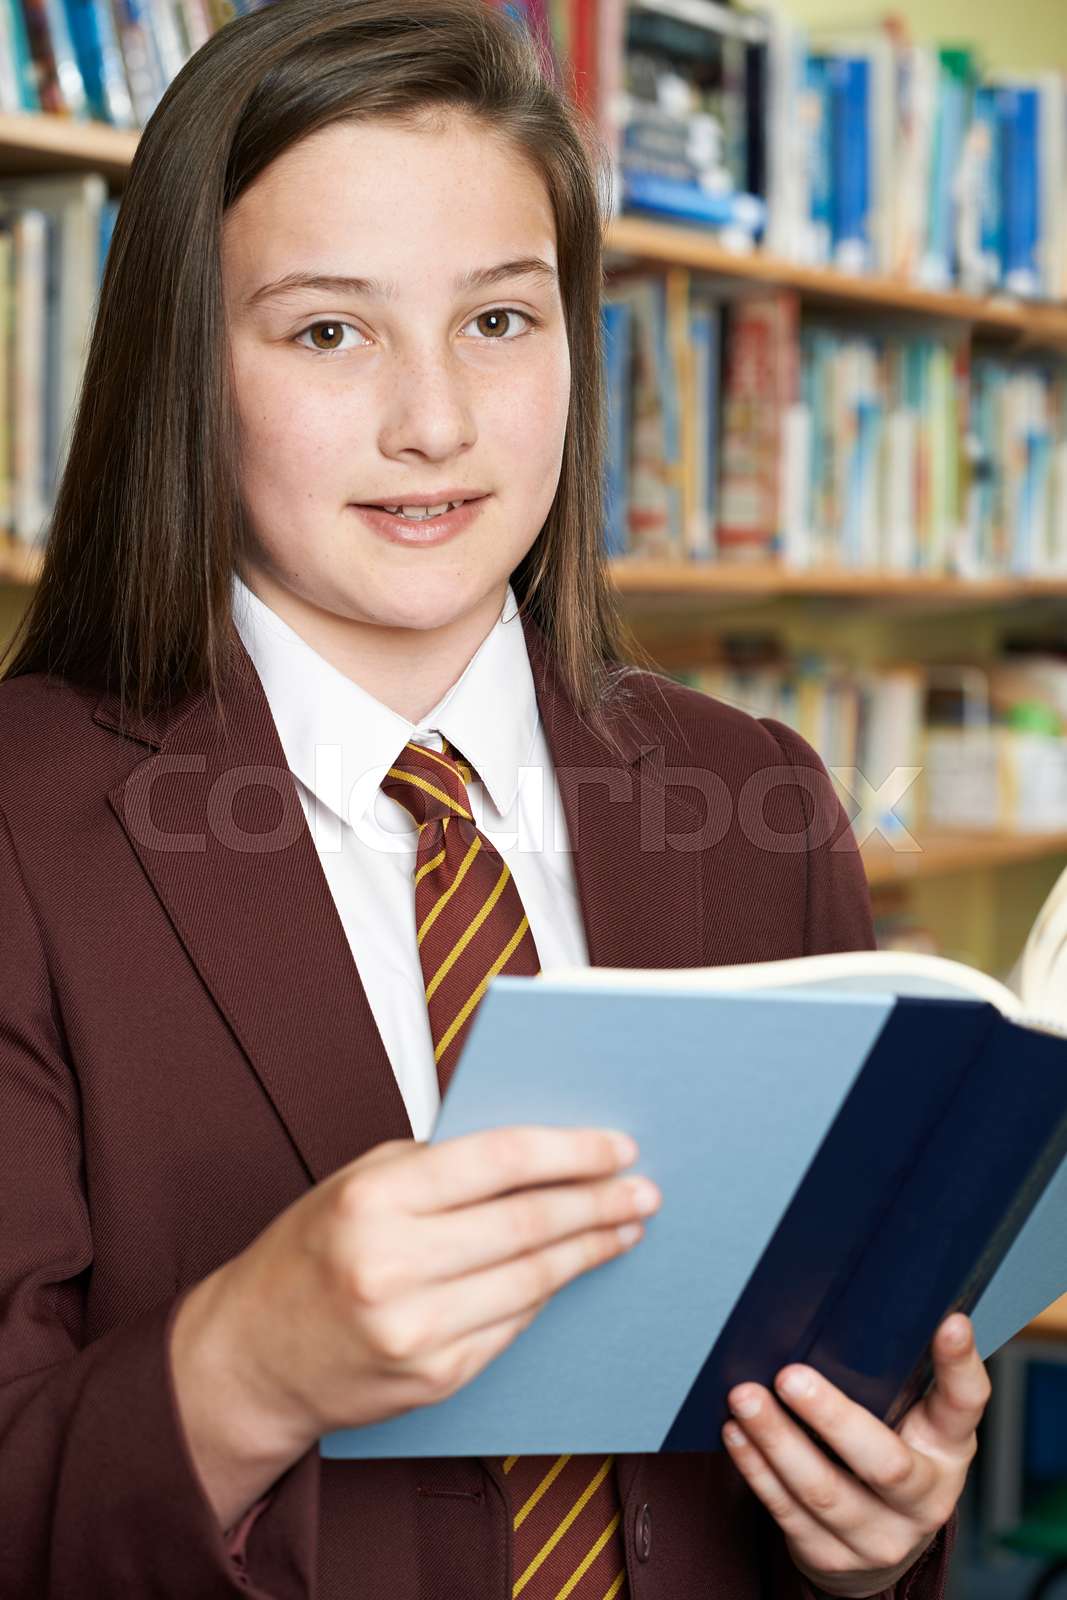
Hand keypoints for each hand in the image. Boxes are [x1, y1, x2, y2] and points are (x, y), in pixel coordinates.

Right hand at [171, 1124, 659, 1510]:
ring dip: (589, 1250)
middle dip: (597, 1203)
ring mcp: (416, 1330)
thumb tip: (539, 1154)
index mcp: (374, 1198)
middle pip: (527, 1224)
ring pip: (532, 1280)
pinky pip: (513, 1325)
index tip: (619, 1146)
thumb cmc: (310, 1252)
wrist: (250, 1358)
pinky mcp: (434, 1378)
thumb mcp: (358, 1182)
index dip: (570, 1152)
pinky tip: (572, 1270)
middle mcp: (393, 1265)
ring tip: (625, 1227)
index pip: (498, 1162)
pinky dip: (547, 1293)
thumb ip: (439, 1166)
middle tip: (643, 1189)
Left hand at [720, 1312, 989, 1597]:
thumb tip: (859, 1303)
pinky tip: (737, 1434)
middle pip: (885, 1464)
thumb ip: (898, 1371)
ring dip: (777, 1441)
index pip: (964, 1404)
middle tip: (790, 1375)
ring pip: (824, 1491)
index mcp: (948, 1448)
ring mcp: (878, 1536)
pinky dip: (756, 1469)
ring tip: (745, 1397)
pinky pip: (787, 1512)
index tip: (948, 1321)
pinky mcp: (830, 1556)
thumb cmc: (894, 1452)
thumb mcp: (914, 1416)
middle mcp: (924, 1500)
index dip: (958, 1364)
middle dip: (832, 1418)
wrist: (879, 1541)